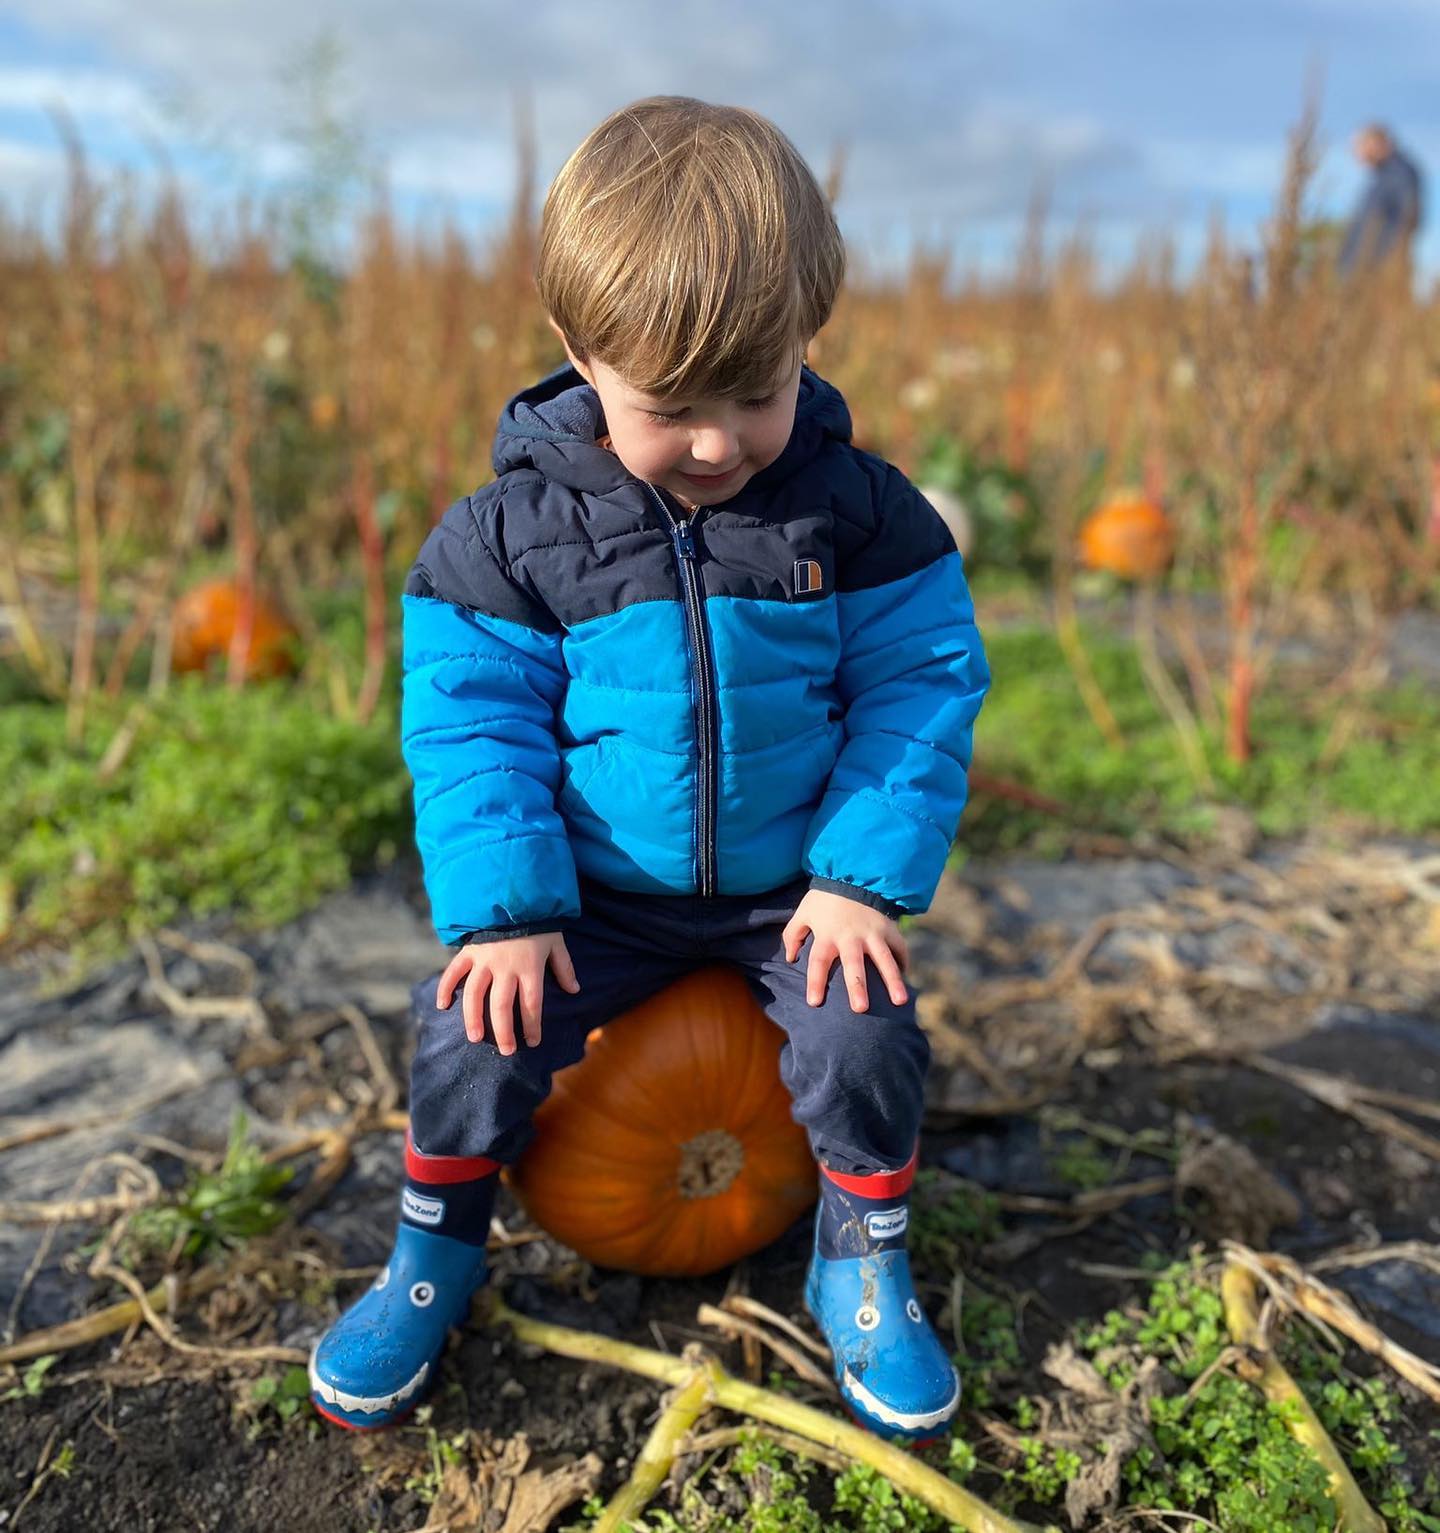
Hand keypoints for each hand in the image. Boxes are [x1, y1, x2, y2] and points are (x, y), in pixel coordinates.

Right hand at [435, 933, 579, 1054]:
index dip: (532, 1026)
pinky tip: (442, 1006)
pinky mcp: (469, 952)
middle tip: (505, 1051)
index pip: (532, 1004)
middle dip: (503, 1032)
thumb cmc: (538, 921)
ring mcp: (484, 961)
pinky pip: (453, 972)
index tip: (532, 1041)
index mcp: (529, 968)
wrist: (515, 895)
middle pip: (502, 1006)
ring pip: (475, 995)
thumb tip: (575, 990)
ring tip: (475, 1038)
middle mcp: (505, 968)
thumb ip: (564, 967)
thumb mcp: (556, 942)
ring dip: (474, 1019)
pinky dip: (446, 988)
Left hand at [782, 889, 908, 1013]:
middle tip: (861, 1009)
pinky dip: (903, 962)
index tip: (814, 1002)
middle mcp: (851, 937)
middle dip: (857, 987)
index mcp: (827, 935)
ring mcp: (873, 933)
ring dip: (893, 981)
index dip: (815, 982)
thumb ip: (793, 935)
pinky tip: (905, 977)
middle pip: (854, 965)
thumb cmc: (824, 899)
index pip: (818, 962)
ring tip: (900, 1002)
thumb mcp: (803, 912)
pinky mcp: (889, 927)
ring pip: (884, 960)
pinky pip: (899, 947)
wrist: (852, 874)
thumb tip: (790, 959)